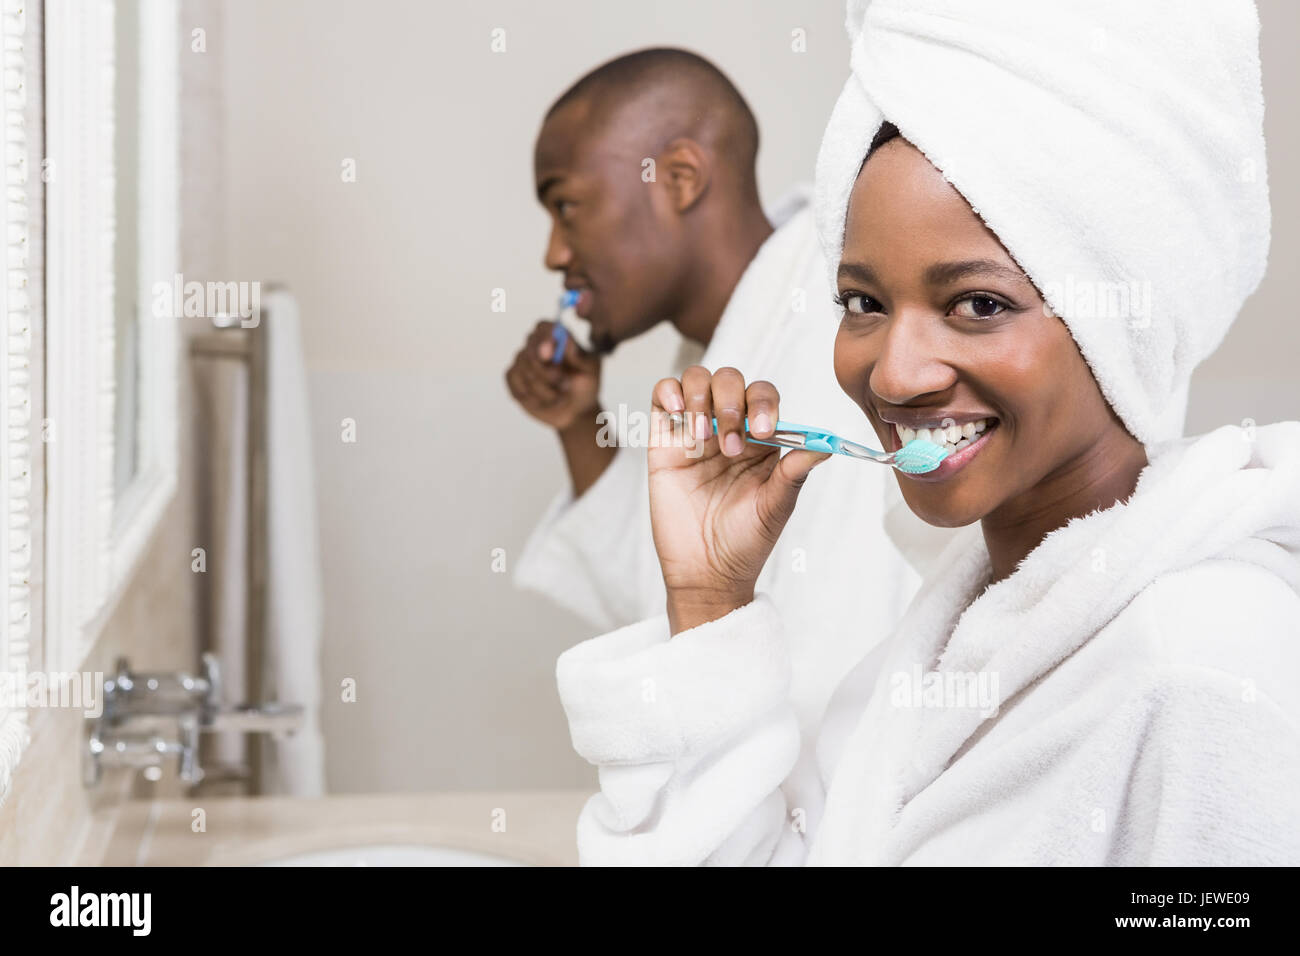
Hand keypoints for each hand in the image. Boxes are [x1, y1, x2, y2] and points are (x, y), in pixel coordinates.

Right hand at [505, 320, 601, 430]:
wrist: (576, 411)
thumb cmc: (585, 386)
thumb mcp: (590, 371)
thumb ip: (577, 355)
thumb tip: (565, 338)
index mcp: (558, 338)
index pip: (543, 327)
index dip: (544, 338)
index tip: (549, 353)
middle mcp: (537, 345)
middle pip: (530, 348)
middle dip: (545, 371)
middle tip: (564, 384)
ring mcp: (523, 361)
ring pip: (523, 368)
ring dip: (544, 388)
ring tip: (560, 395)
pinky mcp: (514, 378)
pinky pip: (514, 381)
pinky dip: (532, 395)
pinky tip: (544, 400)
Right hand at [648, 366, 830, 634]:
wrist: (706, 572)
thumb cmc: (745, 542)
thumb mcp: (776, 506)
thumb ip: (794, 472)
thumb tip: (825, 445)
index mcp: (760, 440)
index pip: (763, 396)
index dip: (763, 403)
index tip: (763, 431)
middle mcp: (728, 429)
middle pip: (730, 381)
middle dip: (732, 403)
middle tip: (731, 447)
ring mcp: (694, 433)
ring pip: (697, 380)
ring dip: (702, 397)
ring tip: (703, 437)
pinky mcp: (664, 441)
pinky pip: (662, 397)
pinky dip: (669, 391)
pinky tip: (680, 411)